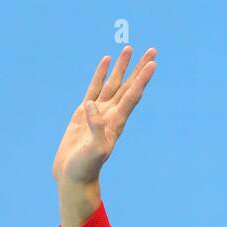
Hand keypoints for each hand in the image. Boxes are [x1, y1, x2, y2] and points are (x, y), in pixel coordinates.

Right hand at [52, 45, 156, 185]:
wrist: (73, 177)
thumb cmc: (85, 168)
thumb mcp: (94, 152)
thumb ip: (95, 129)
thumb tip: (91, 105)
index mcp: (116, 123)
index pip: (132, 96)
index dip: (143, 79)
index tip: (153, 63)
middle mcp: (111, 115)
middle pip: (128, 86)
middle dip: (140, 68)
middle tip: (152, 51)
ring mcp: (98, 112)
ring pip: (113, 83)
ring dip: (122, 67)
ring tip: (129, 49)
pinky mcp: (83, 113)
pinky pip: (95, 88)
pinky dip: (100, 74)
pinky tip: (105, 62)